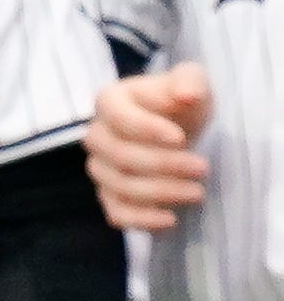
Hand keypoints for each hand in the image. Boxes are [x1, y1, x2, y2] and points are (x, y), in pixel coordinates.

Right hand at [86, 64, 211, 232]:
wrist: (180, 130)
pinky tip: (171, 219)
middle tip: (202, 168)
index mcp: (109, 101)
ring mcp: (100, 168)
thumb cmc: (182, 104)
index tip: (181, 138)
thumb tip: (186, 93)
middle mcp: (96, 135)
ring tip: (197, 192)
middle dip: (163, 165)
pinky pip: (116, 213)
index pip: (119, 118)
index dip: (147, 130)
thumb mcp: (192, 81)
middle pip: (119, 156)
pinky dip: (141, 220)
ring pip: (120, 186)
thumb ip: (189, 80)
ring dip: (161, 193)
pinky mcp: (109, 196)